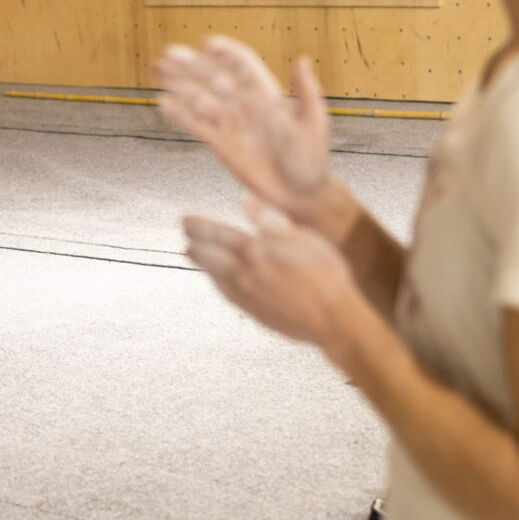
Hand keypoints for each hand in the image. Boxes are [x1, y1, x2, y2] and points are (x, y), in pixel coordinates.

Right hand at [154, 38, 342, 231]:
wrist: (300, 195)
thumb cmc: (311, 160)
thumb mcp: (313, 124)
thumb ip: (306, 92)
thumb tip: (301, 60)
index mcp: (267, 96)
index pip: (243, 66)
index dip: (226, 53)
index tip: (207, 44)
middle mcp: (245, 106)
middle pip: (214, 79)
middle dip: (192, 66)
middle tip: (169, 54)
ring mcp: (231, 125)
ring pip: (200, 99)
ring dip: (179, 84)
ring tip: (158, 70)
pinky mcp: (221, 145)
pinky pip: (196, 126)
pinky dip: (180, 115)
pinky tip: (164, 104)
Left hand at [183, 198, 360, 346]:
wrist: (334, 319)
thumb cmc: (325, 273)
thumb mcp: (303, 237)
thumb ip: (271, 220)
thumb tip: (245, 200)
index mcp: (256, 251)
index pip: (218, 234)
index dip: (199, 226)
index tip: (184, 219)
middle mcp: (245, 274)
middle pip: (210, 255)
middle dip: (195, 242)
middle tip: (184, 234)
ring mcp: (248, 296)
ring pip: (215, 276)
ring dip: (201, 263)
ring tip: (190, 254)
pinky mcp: (254, 313)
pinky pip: (227, 295)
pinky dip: (216, 283)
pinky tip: (216, 281)